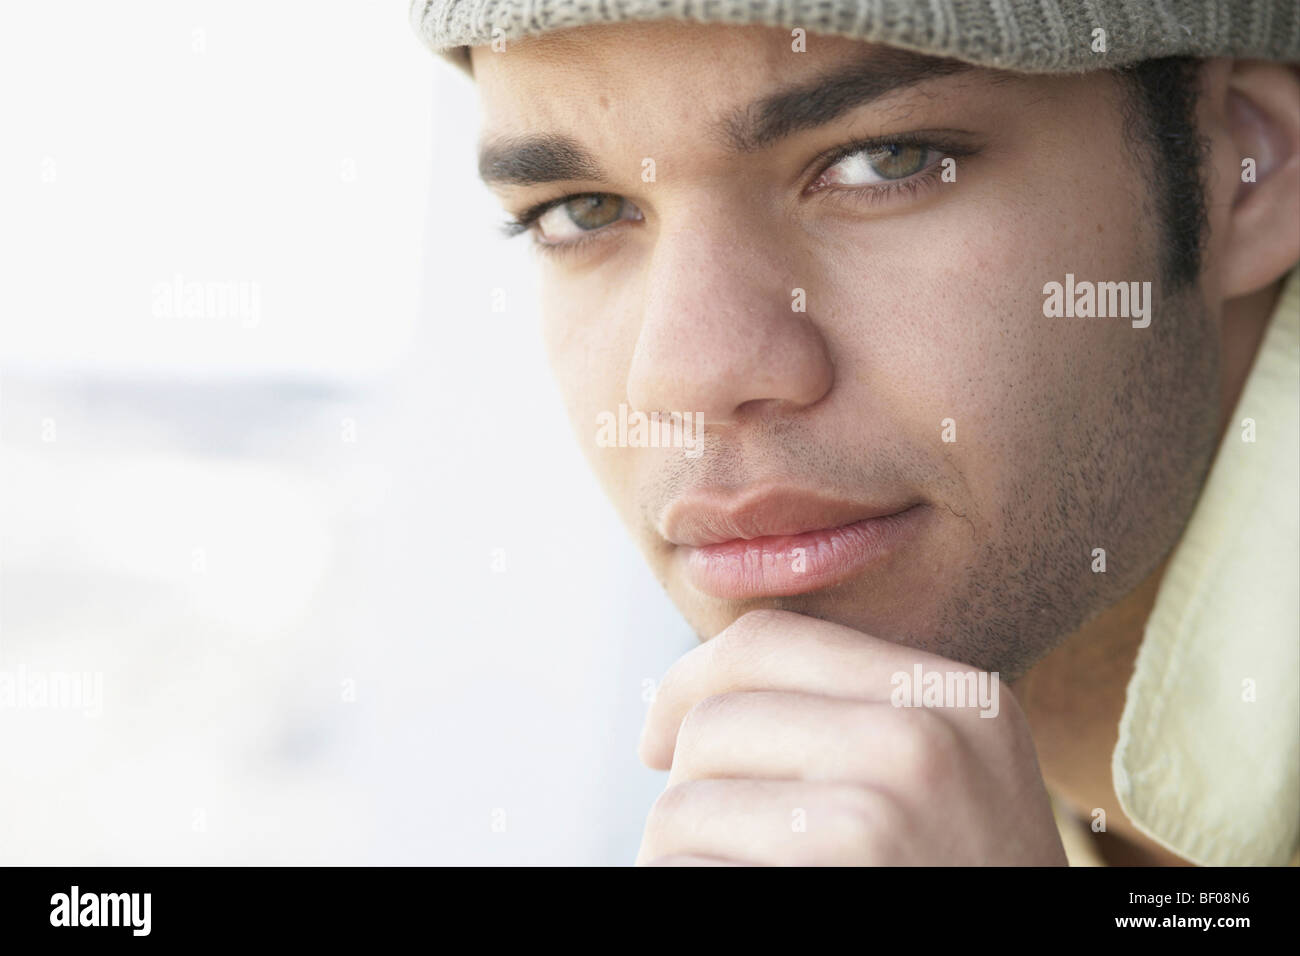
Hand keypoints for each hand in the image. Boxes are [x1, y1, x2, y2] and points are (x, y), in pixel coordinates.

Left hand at [635, 609, 1066, 865]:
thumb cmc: (963, 888)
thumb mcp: (952, 787)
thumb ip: (857, 721)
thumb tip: (695, 704)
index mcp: (957, 699)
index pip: (770, 640)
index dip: (690, 682)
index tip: (657, 738)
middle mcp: (926, 740)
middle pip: (716, 721)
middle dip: (689, 788)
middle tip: (719, 848)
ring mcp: (881, 812)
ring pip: (685, 806)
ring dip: (681, 856)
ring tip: (743, 882)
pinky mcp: (833, 874)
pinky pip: (686, 869)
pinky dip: (687, 886)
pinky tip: (746, 906)